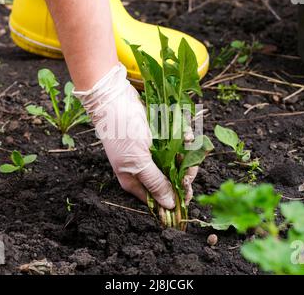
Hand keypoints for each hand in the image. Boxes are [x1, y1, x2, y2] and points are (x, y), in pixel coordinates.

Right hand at [73, 64, 196, 208]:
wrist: (113, 99)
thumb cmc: (122, 132)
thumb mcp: (138, 161)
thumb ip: (155, 183)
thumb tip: (169, 205)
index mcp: (135, 181)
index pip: (159, 197)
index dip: (175, 196)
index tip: (188, 190)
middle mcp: (144, 169)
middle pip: (171, 179)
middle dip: (184, 171)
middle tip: (190, 161)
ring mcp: (151, 153)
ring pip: (177, 161)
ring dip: (186, 152)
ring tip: (188, 139)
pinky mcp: (158, 138)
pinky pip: (176, 143)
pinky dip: (183, 138)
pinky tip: (186, 132)